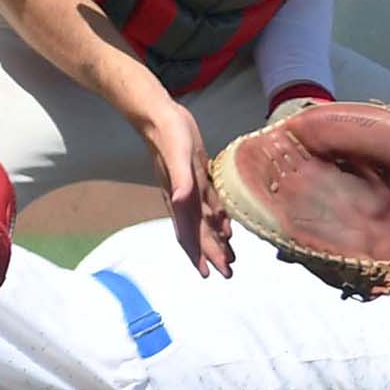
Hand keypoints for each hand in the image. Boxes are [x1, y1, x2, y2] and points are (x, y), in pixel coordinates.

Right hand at [138, 97, 230, 277]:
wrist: (160, 116)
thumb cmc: (170, 135)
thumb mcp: (179, 156)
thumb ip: (182, 181)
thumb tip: (180, 204)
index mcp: (180, 199)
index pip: (191, 234)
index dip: (201, 255)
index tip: (212, 274)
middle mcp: (184, 199)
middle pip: (198, 233)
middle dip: (212, 254)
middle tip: (228, 272)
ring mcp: (189, 188)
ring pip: (203, 222)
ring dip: (215, 240)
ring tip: (229, 255)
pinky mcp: (196, 177)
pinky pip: (208, 205)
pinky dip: (217, 218)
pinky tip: (225, 224)